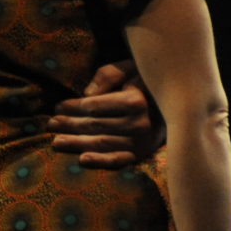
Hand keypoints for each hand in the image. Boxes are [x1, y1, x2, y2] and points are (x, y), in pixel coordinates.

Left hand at [47, 60, 161, 165]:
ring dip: (76, 143)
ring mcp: (142, 141)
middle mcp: (140, 123)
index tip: (58, 107)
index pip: (95, 107)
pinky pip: (120, 161)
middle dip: (69, 125)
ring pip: (102, 144)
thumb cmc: (146, 81)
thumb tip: (86, 95)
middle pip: (95, 126)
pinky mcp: (143, 153)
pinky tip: (82, 160)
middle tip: (50, 124)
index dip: (73, 107)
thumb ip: (107, 76)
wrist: (180, 101)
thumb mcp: (129, 68)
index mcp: (135, 100)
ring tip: (56, 142)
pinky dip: (101, 162)